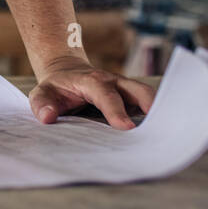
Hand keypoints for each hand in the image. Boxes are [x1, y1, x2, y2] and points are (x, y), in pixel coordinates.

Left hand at [29, 57, 156, 129]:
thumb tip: (48, 117)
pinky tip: (161, 135)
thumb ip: (42, 104)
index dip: (116, 110)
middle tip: (160, 131)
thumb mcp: (41, 93)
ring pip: (149, 97)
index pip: (107, 95)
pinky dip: (156, 117)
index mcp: (92, 81)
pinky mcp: (133, 99)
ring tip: (166, 136)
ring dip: (158, 113)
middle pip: (139, 91)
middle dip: (151, 108)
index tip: (126, 127)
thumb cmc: (55, 88)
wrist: (66, 72)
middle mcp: (115, 83)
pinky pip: (148, 106)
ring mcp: (126, 90)